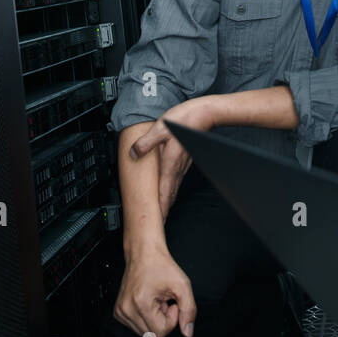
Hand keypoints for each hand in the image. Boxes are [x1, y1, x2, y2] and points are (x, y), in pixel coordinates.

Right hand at [113, 246, 197, 336]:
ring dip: (155, 320)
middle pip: (153, 336)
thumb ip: (189, 310)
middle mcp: (126, 310)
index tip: (171, 303)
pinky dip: (146, 318)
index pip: (161, 332)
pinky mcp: (119, 312)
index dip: (172, 319)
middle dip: (163, 320)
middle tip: (164, 301)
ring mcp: (120, 312)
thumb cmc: (160, 265)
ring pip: (145, 334)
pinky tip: (148, 303)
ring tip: (156, 301)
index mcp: (140, 304)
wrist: (144, 253)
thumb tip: (188, 332)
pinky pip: (137, 328)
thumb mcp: (182, 285)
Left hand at [130, 96, 220, 218]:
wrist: (203, 114)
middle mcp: (177, 167)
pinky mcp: (184, 159)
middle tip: (160, 222)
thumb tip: (133, 153)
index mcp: (170, 163)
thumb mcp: (159, 129)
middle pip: (171, 194)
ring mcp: (182, 164)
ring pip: (174, 187)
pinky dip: (172, 188)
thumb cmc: (184, 120)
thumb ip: (145, 143)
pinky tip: (170, 187)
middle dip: (165, 209)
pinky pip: (177, 178)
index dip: (162, 208)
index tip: (159, 221)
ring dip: (169, 199)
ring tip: (163, 209)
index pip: (165, 192)